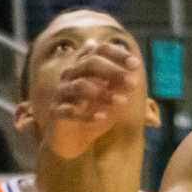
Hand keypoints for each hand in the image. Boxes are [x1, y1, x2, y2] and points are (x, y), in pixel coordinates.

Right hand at [43, 39, 138, 159]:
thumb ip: (121, 85)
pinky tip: (102, 117)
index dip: (118, 55)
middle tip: (133, 82)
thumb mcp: (112, 98)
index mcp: (84, 65)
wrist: (71, 140)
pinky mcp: (55, 111)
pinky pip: (69, 110)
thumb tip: (135, 72)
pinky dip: (86, 114)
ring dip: (103, 93)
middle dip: (113, 71)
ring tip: (122, 101)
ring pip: (80, 86)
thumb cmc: (94, 112)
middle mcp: (71, 74)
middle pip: (90, 63)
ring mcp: (61, 92)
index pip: (100, 50)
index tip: (136, 65)